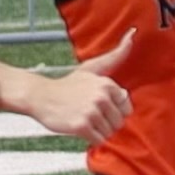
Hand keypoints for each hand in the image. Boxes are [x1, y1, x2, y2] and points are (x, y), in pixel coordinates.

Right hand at [33, 28, 134, 143]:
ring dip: (97, 131)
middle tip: (88, 113)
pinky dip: (90, 139)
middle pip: (118, 123)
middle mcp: (101, 97)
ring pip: (109, 133)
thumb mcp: (92, 68)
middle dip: (106, 122)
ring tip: (83, 119)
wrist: (41, 96)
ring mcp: (91, 112)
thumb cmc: (68, 85)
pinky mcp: (81, 126)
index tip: (98, 105)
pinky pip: (98, 141)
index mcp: (107, 84)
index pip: (126, 108)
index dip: (113, 110)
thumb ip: (115, 56)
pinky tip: (79, 128)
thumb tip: (133, 34)